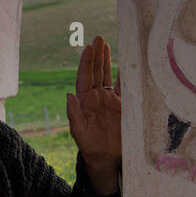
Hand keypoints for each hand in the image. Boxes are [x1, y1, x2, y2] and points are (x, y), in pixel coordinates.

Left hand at [66, 36, 121, 186]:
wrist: (105, 157)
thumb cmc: (88, 145)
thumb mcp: (79, 131)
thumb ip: (74, 114)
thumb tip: (68, 95)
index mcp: (85, 100)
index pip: (85, 77)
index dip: (86, 62)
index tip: (88, 48)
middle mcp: (96, 97)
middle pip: (96, 71)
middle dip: (97, 55)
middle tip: (99, 38)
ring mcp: (109, 100)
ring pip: (108, 75)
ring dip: (108, 61)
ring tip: (107, 44)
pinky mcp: (122, 105)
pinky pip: (123, 87)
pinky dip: (125, 75)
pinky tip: (127, 63)